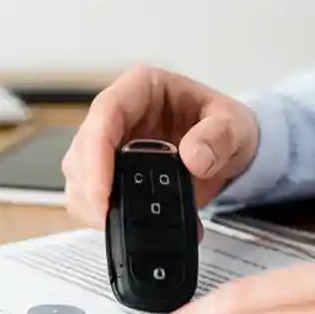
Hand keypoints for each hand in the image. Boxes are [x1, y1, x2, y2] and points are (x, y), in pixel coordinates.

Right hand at [61, 65, 259, 227]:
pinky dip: (102, 215)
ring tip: (123, 225)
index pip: (106, 113)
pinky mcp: (109, 172)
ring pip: (79, 174)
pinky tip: (125, 225)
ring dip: (92, 203)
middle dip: (91, 188)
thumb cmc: (226, 127)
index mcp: (142, 88)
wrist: (229, 150)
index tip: (102, 191)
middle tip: (109, 219)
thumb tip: (194, 157)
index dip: (96, 154)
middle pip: (83, 148)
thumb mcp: (235, 126)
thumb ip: (219, 137)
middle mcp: (118, 113)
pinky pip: (89, 194)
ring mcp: (110, 144)